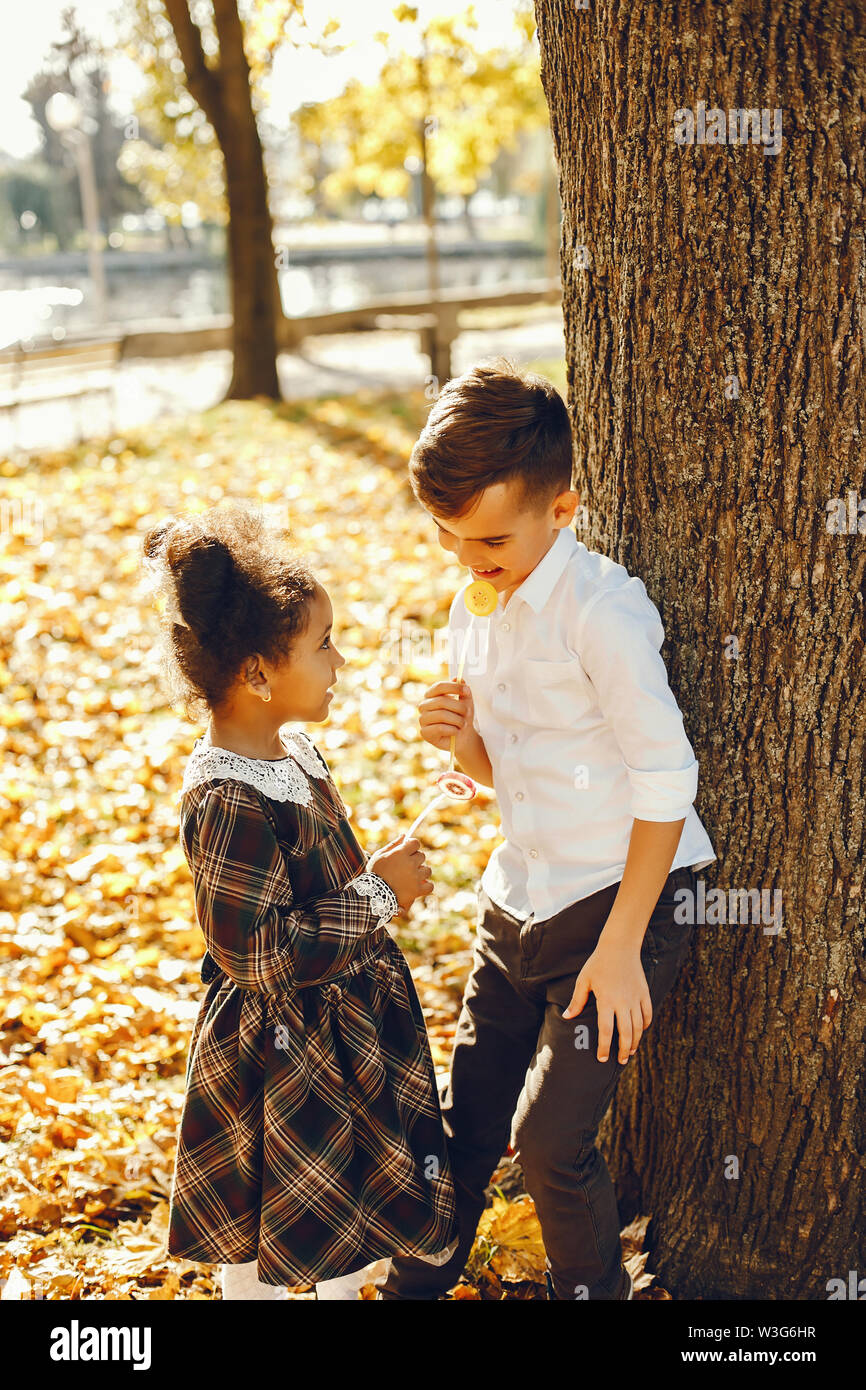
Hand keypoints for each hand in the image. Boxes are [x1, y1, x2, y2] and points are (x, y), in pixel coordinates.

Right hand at [366, 834, 433, 912]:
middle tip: (405, 866)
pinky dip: (425, 886)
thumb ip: (393, 845)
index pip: (416, 843)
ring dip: (421, 872)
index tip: (408, 850)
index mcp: (400, 853)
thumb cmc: (374, 873)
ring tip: (411, 877)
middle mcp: (410, 863)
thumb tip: (404, 835)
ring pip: (427, 870)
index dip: (412, 846)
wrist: (373, 894)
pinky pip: (430, 886)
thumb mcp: (379, 856)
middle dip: (415, 859)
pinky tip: (418, 886)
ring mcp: (415, 877)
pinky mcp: (417, 890)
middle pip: (422, 856)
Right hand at [418, 679, 474, 753]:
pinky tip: (455, 731)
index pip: (439, 687)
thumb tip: (459, 679)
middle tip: (468, 713)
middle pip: (441, 701)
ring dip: (457, 720)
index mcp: (431, 695)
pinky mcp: (424, 733)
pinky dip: (453, 730)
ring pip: (441, 715)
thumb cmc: (462, 717)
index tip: (467, 691)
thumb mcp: (466, 701)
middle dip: (459, 708)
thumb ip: (463, 689)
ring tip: (463, 724)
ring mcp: (422, 719)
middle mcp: (423, 706)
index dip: (454, 687)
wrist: (463, 736)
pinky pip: (440, 728)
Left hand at [561, 937, 652, 1063]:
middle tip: (621, 1061)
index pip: (606, 1031)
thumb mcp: (584, 980)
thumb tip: (567, 1017)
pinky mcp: (644, 993)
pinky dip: (645, 1025)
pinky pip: (647, 1014)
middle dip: (624, 1050)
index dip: (604, 1047)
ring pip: (638, 1027)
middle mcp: (623, 1002)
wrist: (620, 946)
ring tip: (631, 1051)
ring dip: (635, 1041)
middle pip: (626, 1034)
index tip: (602, 1058)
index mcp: (607, 1001)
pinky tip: (640, 1032)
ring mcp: (636, 998)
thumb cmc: (598, 963)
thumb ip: (577, 1001)